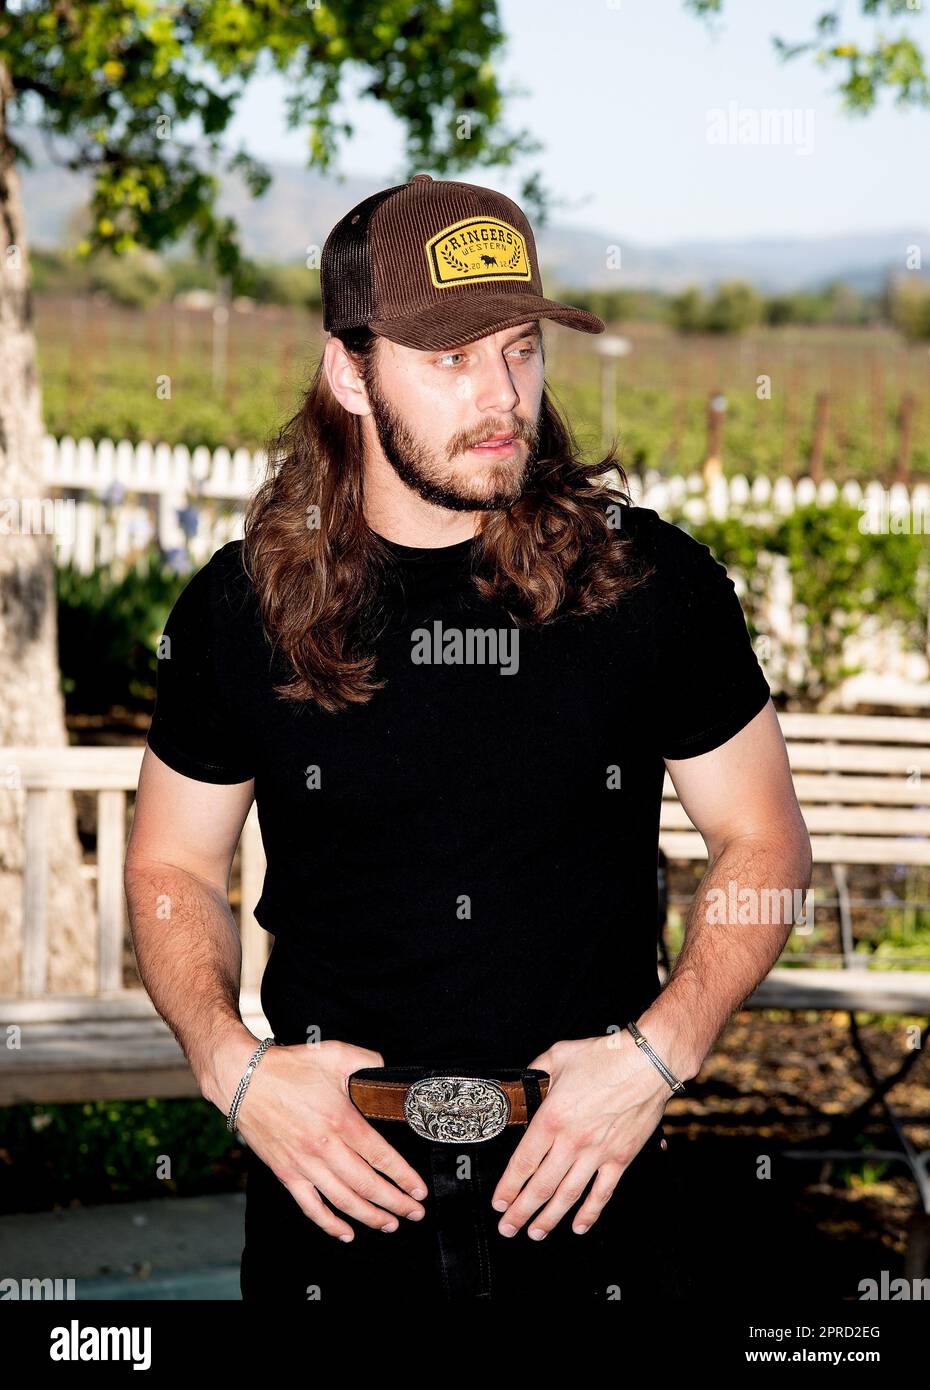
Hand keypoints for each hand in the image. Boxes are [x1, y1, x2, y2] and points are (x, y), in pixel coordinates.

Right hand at [233, 1038, 428, 1241]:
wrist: (244, 1080)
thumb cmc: (289, 1067)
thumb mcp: (335, 1054)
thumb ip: (367, 1062)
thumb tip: (387, 1074)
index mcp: (341, 1120)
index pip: (381, 1157)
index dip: (403, 1177)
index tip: (419, 1189)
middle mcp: (324, 1147)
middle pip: (368, 1185)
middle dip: (396, 1203)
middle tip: (415, 1212)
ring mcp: (304, 1164)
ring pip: (343, 1201)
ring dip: (370, 1217)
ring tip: (391, 1224)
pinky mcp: (286, 1173)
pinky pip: (310, 1207)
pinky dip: (330, 1224)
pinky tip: (346, 1233)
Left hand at [490, 1032, 669, 1239]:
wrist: (647, 1064)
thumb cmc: (605, 1057)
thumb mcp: (559, 1056)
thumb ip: (537, 1072)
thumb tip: (526, 1082)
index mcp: (552, 1118)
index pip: (523, 1162)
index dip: (508, 1187)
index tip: (499, 1201)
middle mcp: (572, 1141)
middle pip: (540, 1186)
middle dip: (521, 1211)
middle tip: (508, 1227)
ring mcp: (597, 1153)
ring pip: (567, 1195)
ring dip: (549, 1218)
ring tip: (535, 1232)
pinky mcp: (620, 1158)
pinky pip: (602, 1193)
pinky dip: (590, 1213)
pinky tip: (578, 1226)